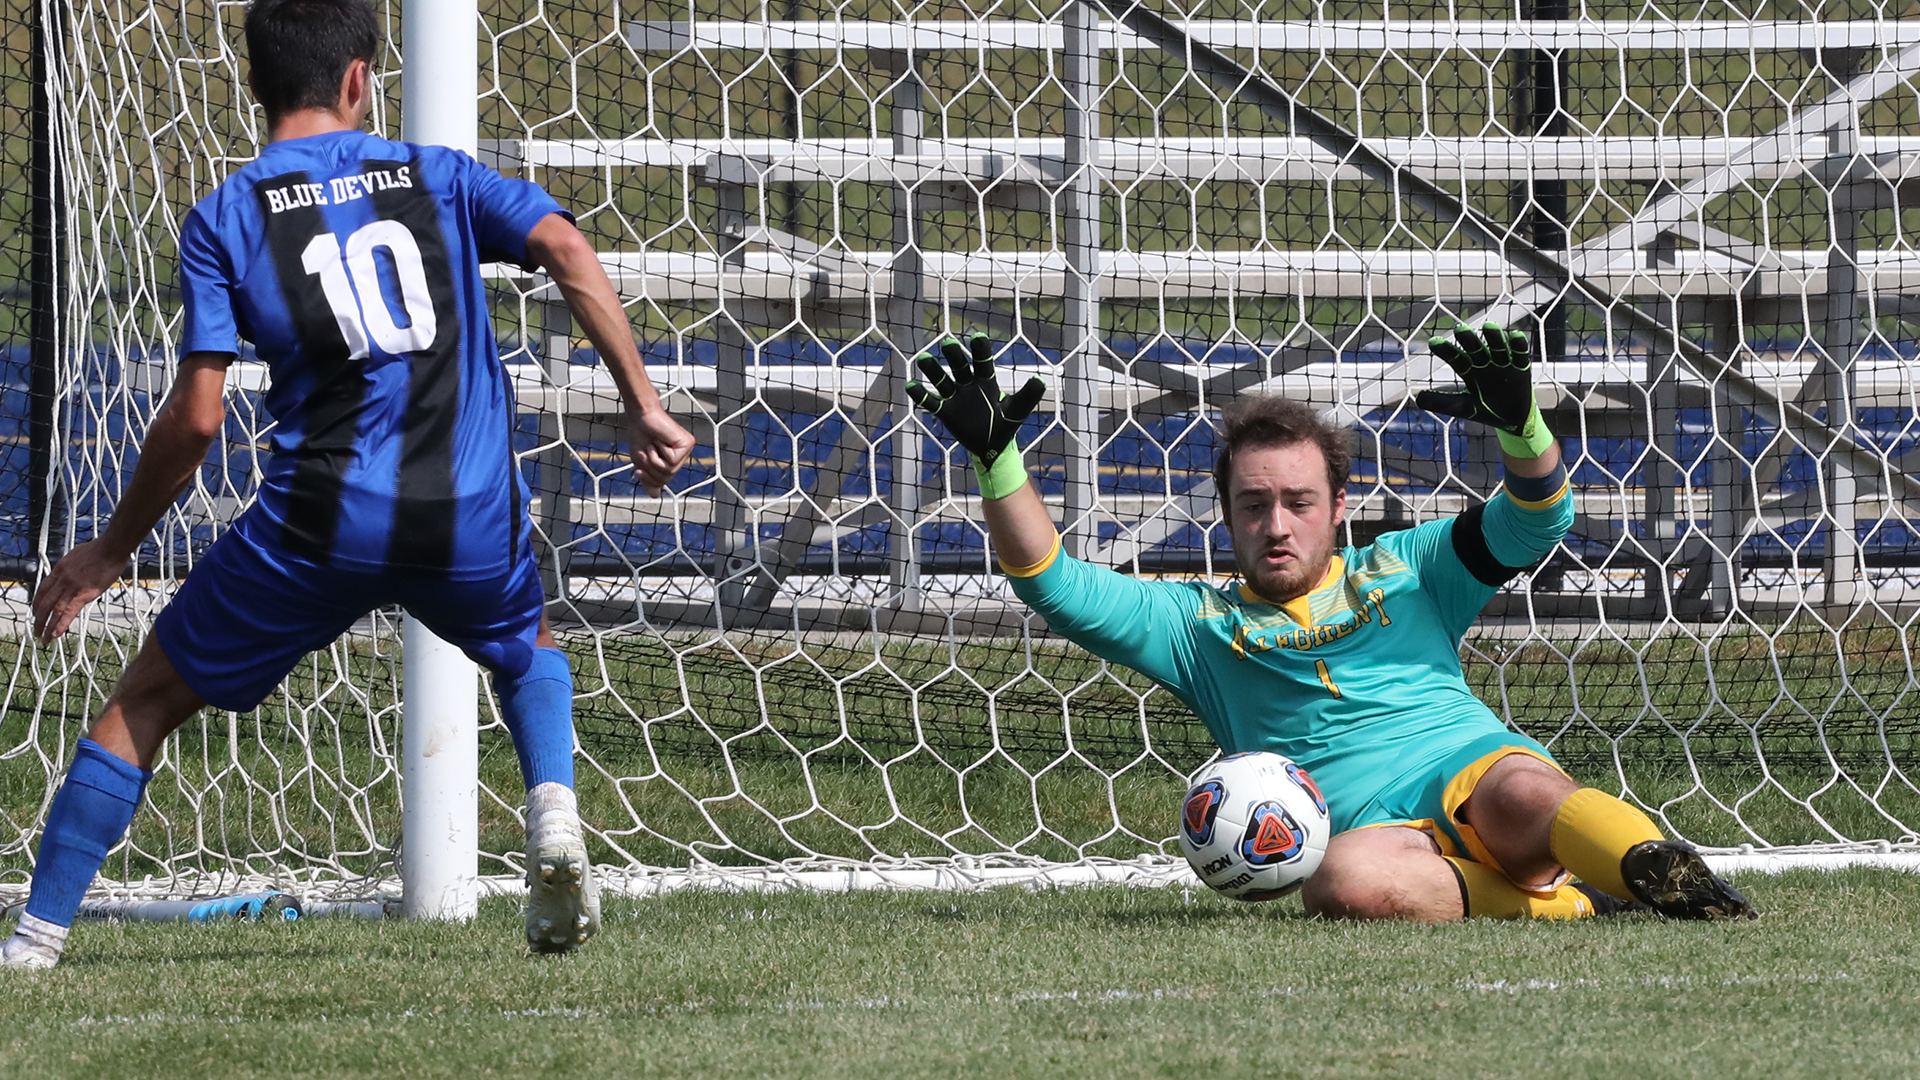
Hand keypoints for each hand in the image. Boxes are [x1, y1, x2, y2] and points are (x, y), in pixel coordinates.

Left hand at [32, 538, 129, 641]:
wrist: (111, 547)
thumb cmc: (100, 549)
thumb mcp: (76, 556)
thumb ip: (70, 567)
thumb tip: (70, 572)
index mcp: (59, 569)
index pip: (42, 589)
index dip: (37, 603)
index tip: (36, 612)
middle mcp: (62, 579)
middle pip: (45, 602)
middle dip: (39, 618)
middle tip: (36, 630)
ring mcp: (73, 586)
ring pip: (55, 609)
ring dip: (47, 625)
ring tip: (44, 637)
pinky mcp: (85, 593)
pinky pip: (70, 611)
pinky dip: (62, 623)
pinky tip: (56, 633)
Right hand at [626, 404, 695, 496]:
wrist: (640, 418)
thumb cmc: (640, 436)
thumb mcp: (642, 463)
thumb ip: (649, 479)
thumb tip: (655, 496)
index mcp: (673, 461)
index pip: (663, 481)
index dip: (650, 479)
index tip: (638, 471)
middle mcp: (682, 456)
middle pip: (667, 477)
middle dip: (651, 467)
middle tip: (647, 451)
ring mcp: (686, 450)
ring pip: (670, 470)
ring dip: (654, 459)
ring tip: (652, 445)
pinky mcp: (687, 444)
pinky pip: (672, 461)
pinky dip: (660, 452)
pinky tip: (659, 441)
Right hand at [904, 333, 1046, 468]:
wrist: (993, 446)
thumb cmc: (1005, 425)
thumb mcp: (1018, 410)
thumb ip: (1028, 396)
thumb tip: (1041, 380)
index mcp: (987, 381)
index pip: (983, 362)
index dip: (980, 351)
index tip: (977, 336)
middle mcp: (969, 385)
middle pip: (960, 367)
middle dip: (954, 356)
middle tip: (948, 344)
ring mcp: (956, 397)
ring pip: (942, 380)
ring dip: (933, 370)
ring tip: (923, 358)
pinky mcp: (946, 412)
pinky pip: (932, 402)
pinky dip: (921, 395)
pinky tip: (910, 386)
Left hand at [1415, 322, 1536, 435]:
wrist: (1511, 421)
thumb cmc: (1485, 410)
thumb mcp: (1462, 408)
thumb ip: (1441, 402)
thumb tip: (1417, 398)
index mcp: (1470, 371)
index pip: (1456, 358)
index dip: (1446, 351)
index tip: (1433, 343)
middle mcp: (1485, 364)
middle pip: (1476, 349)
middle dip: (1468, 340)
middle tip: (1460, 328)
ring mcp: (1503, 365)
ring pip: (1497, 348)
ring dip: (1494, 338)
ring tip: (1489, 326)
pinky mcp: (1521, 369)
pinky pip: (1520, 356)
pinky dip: (1518, 347)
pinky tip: (1514, 335)